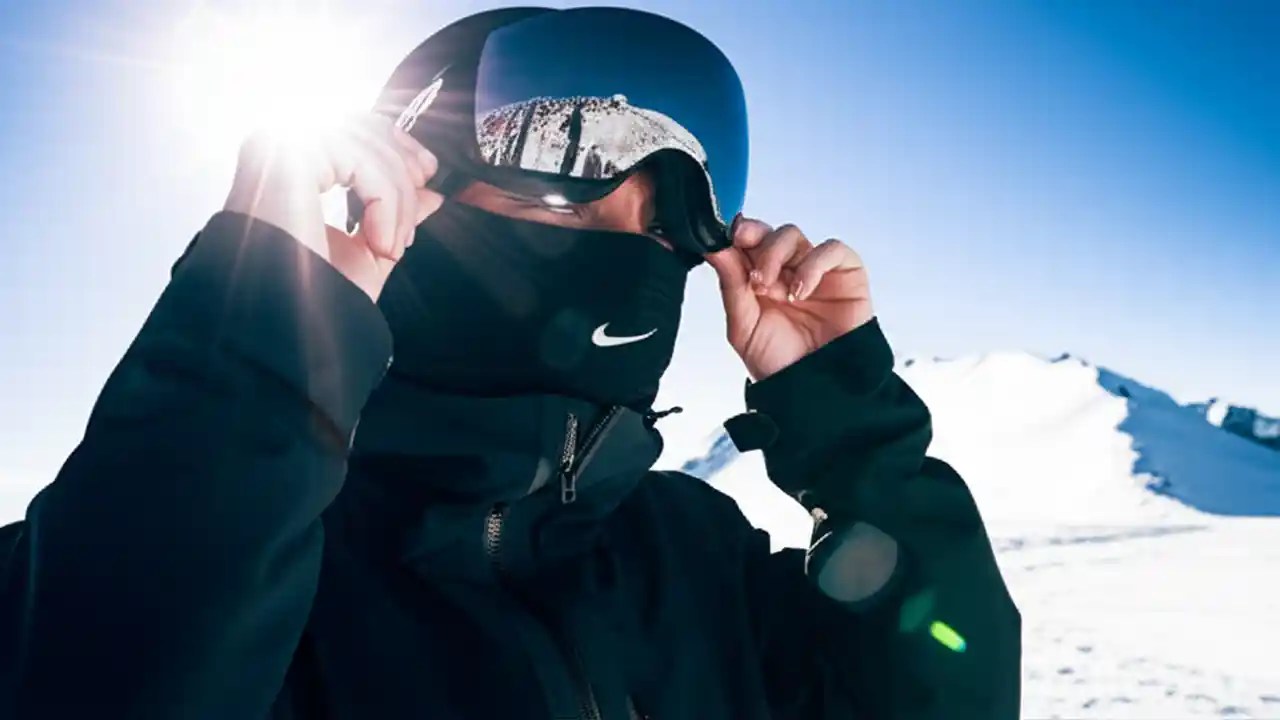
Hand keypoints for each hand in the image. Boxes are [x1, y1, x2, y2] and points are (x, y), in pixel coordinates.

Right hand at [223, 113, 443, 300]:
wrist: (285, 318)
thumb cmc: (316, 291)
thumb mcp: (368, 246)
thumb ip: (396, 213)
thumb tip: (433, 191)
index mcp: (291, 158)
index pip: (353, 125)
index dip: (397, 145)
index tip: (427, 176)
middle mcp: (279, 142)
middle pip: (364, 128)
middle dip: (403, 173)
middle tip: (410, 227)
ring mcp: (280, 143)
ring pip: (369, 146)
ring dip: (397, 201)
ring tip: (391, 247)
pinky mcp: (288, 153)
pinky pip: (360, 161)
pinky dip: (385, 203)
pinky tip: (380, 243)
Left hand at [706, 217, 873, 380]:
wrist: (815, 390)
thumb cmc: (780, 362)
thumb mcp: (744, 326)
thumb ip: (731, 285)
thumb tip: (713, 248)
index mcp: (758, 279)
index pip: (745, 242)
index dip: (734, 235)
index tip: (723, 238)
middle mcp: (785, 270)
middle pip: (767, 233)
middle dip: (753, 242)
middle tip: (750, 272)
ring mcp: (814, 270)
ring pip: (793, 235)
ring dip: (776, 255)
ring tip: (770, 288)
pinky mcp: (846, 274)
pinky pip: (832, 249)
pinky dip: (813, 264)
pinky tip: (800, 291)